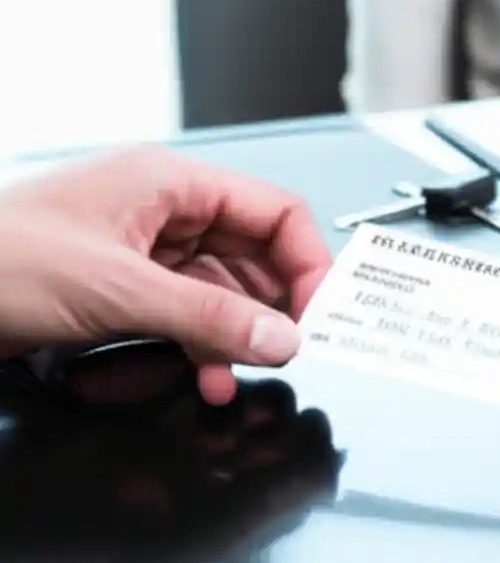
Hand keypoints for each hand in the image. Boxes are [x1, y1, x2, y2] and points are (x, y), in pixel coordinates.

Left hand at [0, 147, 330, 404]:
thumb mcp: (117, 291)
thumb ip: (209, 317)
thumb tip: (282, 338)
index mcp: (169, 184)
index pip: (275, 213)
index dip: (307, 263)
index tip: (318, 314)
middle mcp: (163, 214)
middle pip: (256, 258)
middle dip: (272, 310)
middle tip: (287, 352)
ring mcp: (146, 255)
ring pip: (225, 296)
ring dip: (234, 340)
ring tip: (234, 375)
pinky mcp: (127, 294)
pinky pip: (189, 320)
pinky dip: (201, 351)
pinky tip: (202, 378)